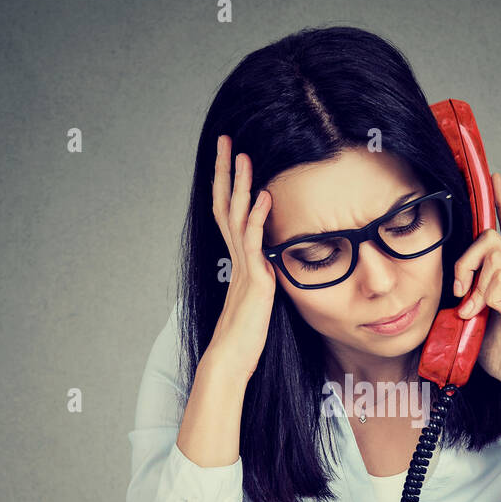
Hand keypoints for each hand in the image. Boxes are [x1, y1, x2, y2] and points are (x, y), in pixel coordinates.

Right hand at [205, 134, 275, 383]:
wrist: (231, 359)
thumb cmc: (245, 337)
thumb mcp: (260, 301)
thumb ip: (264, 280)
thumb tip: (273, 269)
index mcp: (238, 261)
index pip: (230, 213)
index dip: (230, 185)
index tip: (232, 159)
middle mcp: (237, 259)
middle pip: (227, 205)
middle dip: (227, 172)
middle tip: (227, 142)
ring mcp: (243, 267)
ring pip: (238, 217)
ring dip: (242, 185)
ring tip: (244, 156)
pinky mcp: (253, 280)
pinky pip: (254, 243)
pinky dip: (259, 217)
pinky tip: (264, 196)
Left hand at [451, 172, 500, 392]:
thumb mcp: (473, 318)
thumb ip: (464, 295)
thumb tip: (450, 286)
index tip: (494, 179)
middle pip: (489, 238)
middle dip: (465, 261)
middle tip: (459, 290)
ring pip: (493, 258)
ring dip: (475, 286)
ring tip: (475, 311)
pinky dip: (489, 296)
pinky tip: (494, 313)